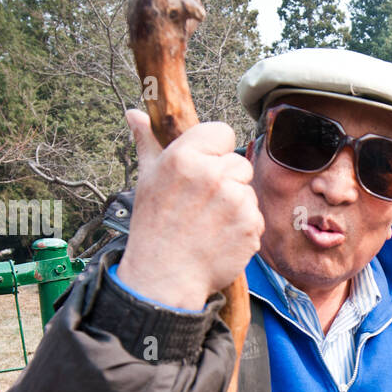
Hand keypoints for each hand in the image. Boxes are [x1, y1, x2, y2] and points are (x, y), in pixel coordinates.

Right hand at [116, 109, 263, 309]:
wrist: (163, 277)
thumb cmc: (154, 227)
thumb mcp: (147, 179)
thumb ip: (148, 142)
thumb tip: (135, 113)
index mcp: (185, 157)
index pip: (223, 131)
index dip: (216, 150)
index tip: (205, 167)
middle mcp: (213, 174)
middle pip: (239, 162)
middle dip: (227, 180)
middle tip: (203, 204)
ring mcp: (235, 201)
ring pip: (248, 191)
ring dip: (236, 205)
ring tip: (210, 223)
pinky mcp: (251, 226)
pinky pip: (256, 217)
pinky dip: (243, 228)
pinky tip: (220, 238)